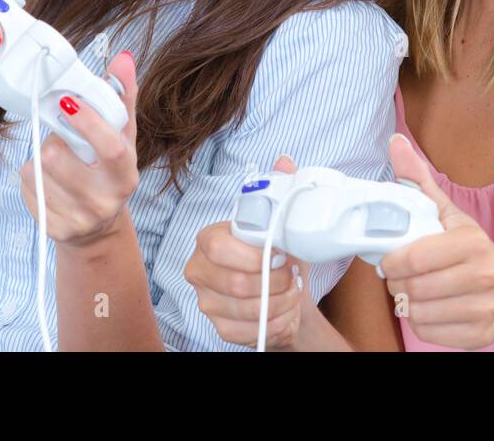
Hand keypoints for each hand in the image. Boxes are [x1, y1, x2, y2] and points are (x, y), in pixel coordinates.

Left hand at [19, 49, 139, 246]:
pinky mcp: (54, 228)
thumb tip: (123, 59)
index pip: (109, 147)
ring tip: (57, 162)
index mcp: (126, 174)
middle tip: (62, 140)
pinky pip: (26, 188)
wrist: (97, 226)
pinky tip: (48, 181)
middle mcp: (105, 200)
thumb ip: (121, 95)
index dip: (86, 122)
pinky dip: (31, 178)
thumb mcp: (121, 135)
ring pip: (37, 170)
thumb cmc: (108, 170)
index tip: (67, 101)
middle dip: (53, 141)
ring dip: (39, 158)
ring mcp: (79, 218)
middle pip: (58, 157)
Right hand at [183, 155, 309, 349]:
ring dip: (281, 303)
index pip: (220, 248)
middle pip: (238, 283)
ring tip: (293, 293)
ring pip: (248, 310)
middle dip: (276, 282)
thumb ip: (281, 191)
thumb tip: (285, 162)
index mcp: (209, 239)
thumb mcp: (283, 225)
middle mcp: (200, 270)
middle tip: (294, 277)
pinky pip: (250, 332)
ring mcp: (208, 302)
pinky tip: (284, 311)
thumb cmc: (280, 258)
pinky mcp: (220, 328)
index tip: (284, 255)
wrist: (286, 296)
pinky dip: (277, 323)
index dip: (257, 255)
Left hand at [379, 134, 493, 349]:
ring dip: (406, 305)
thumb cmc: (473, 250)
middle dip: (396, 284)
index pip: (413, 258)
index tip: (389, 260)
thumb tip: (395, 142)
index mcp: (472, 242)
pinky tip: (429, 309)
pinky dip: (420, 324)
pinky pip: (428, 334)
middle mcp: (484, 276)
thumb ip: (418, 180)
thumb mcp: (448, 214)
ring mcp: (485, 308)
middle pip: (412, 288)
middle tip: (399, 278)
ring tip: (413, 292)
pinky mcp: (480, 336)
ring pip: (417, 313)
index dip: (391, 262)